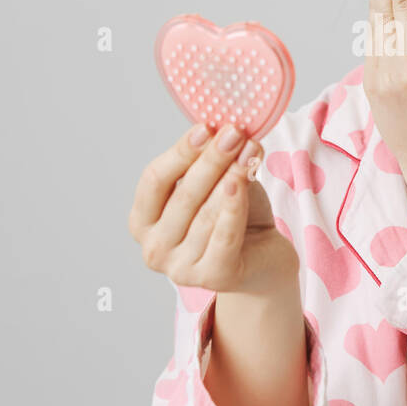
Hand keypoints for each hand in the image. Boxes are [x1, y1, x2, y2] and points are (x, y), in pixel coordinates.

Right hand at [129, 123, 297, 296]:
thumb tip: (223, 130)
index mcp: (142, 221)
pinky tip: (242, 182)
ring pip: (206, 213)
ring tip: (250, 151)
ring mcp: (180, 269)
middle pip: (183, 194)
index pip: (154, 180)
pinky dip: (234, 206)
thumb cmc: (232, 215)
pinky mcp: (213, 278)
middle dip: (211, 159)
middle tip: (234, 133)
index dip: (180, 152)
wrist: (264, 257)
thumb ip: (212, 163)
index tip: (205, 128)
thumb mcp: (217, 183)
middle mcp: (154, 249)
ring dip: (231, 177)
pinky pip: (224, 235)